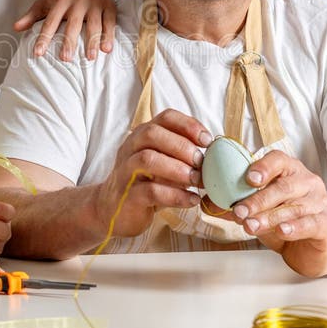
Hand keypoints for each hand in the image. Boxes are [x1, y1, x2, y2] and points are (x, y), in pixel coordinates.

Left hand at [13, 0, 116, 61]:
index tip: (38, 54)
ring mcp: (94, 3)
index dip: (44, 38)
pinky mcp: (108, 5)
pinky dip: (109, 35)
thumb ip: (32, 16)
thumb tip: (15, 28)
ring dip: (92, 41)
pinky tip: (106, 49)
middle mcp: (78, 1)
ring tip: (90, 58)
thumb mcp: (46, 3)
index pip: (50, 22)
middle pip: (73, 24)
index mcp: (60, 1)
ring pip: (93, 24)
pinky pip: (109, 21)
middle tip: (65, 59)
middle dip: (69, 41)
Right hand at [93, 109, 209, 237]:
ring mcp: (126, 171)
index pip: (165, 117)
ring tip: (198, 181)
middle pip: (152, 134)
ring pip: (148, 159)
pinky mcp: (127, 196)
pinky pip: (150, 191)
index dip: (189, 125)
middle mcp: (131, 148)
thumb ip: (181, 155)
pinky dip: (175, 196)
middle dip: (182, 145)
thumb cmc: (144, 183)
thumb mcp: (162, 163)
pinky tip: (191, 200)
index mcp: (142, 135)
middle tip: (201, 162)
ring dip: (178, 169)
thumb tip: (215, 154)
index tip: (208, 140)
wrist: (111, 210)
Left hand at [229, 150, 326, 276]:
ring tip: (251, 226)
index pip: (279, 160)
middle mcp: (307, 182)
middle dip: (257, 200)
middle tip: (239, 212)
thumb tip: (207, 203)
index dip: (263, 167)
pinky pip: (310, 224)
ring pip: (293, 208)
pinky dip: (294, 227)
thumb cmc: (282, 222)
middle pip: (283, 187)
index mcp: (290, 171)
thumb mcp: (259, 211)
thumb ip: (237, 205)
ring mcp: (320, 202)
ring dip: (269, 217)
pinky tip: (282, 231)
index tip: (248, 178)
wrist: (311, 248)